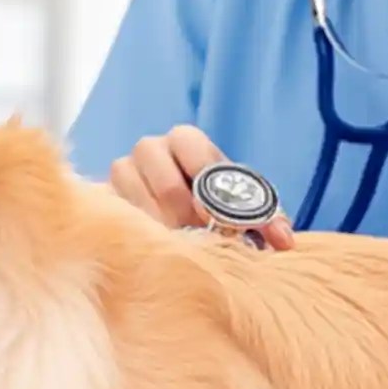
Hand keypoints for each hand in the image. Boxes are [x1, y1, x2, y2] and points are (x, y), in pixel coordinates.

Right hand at [108, 125, 294, 250]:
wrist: (176, 215)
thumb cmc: (213, 205)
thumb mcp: (241, 207)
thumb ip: (265, 220)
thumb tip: (283, 242)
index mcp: (185, 140)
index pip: (191, 146)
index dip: (204, 183)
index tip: (215, 218)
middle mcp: (150, 148)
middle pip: (162, 178)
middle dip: (183, 214)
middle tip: (198, 238)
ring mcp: (122, 171)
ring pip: (134, 196)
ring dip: (156, 225)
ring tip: (175, 245)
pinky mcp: (103, 197)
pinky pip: (113, 213)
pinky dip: (134, 232)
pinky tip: (150, 248)